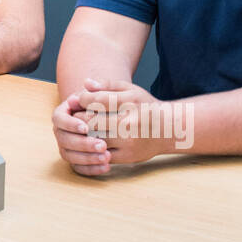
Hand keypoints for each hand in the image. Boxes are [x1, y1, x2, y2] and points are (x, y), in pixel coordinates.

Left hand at [53, 78, 174, 175]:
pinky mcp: (128, 157)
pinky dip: (92, 147)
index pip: (98, 101)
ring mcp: (130, 142)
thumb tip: (85, 84)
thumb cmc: (144, 106)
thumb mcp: (130, 90)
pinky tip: (90, 140)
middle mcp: (131, 123)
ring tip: (80, 127)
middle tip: (73, 115)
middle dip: (79, 118)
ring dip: (83, 134)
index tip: (78, 100)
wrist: (168, 130)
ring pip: (95, 139)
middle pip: (93, 122)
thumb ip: (106, 85)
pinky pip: (102, 154)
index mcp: (131, 103)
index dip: (83, 100)